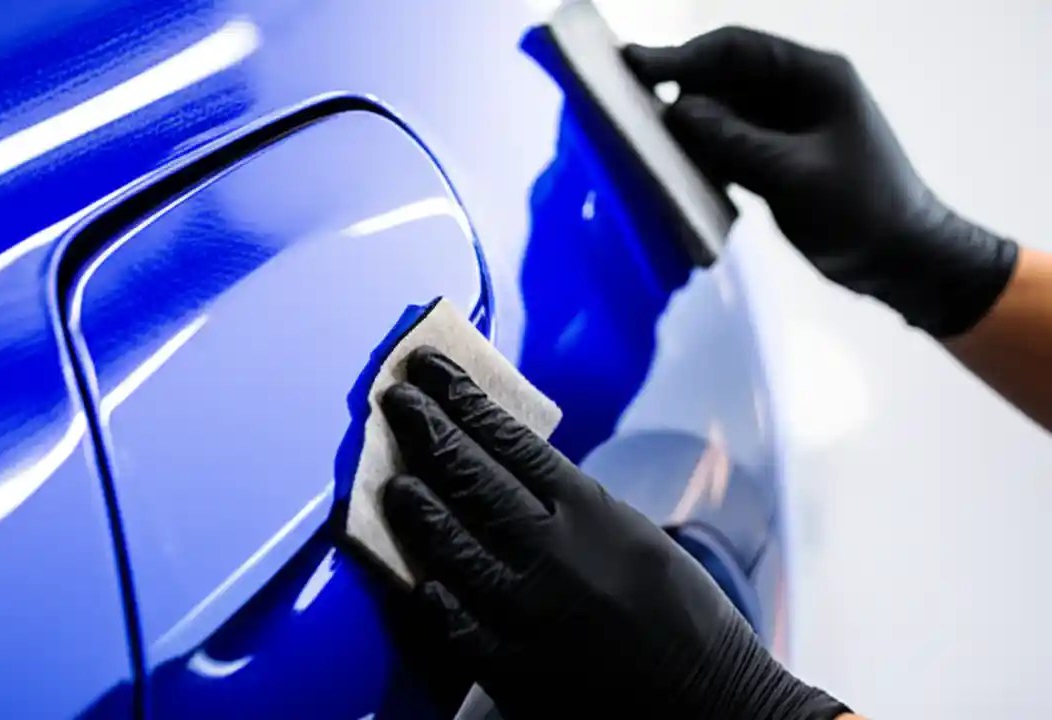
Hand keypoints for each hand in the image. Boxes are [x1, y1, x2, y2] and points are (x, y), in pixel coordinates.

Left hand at [379, 347, 848, 718]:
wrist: (715, 708)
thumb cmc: (684, 617)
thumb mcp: (636, 538)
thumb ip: (573, 503)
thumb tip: (504, 462)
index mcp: (594, 513)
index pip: (510, 439)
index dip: (461, 398)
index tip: (428, 369)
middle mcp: (557, 554)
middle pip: (471, 478)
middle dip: (426, 430)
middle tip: (394, 399)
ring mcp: (530, 614)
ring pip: (451, 544)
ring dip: (415, 506)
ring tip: (392, 480)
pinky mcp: (514, 672)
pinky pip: (453, 624)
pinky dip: (431, 594)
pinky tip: (415, 574)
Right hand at [624, 27, 1016, 337]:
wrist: (902, 258)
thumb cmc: (862, 211)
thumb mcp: (796, 175)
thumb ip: (736, 141)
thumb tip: (676, 109)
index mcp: (815, 76)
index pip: (735, 49)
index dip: (681, 55)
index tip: (632, 66)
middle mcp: (798, 91)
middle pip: (722, 75)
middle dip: (675, 86)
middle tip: (620, 99)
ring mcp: (786, 125)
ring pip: (720, 110)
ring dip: (685, 122)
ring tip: (638, 135)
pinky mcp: (776, 158)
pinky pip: (727, 142)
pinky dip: (700, 150)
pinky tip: (672, 165)